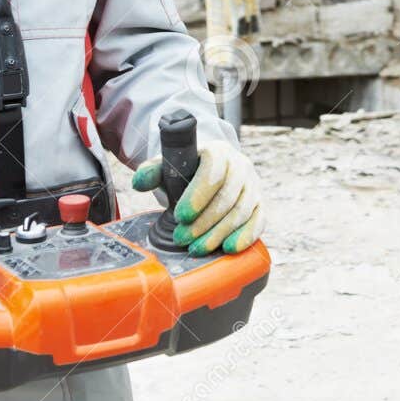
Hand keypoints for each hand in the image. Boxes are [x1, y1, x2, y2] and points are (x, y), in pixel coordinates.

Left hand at [132, 142, 264, 254]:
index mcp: (218, 151)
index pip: (213, 171)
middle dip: (203, 223)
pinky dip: (245, 236)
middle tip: (181, 239)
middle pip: (227, 197)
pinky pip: (259, 220)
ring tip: (196, 248)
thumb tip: (139, 182)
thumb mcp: (168, 165)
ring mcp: (253, 185)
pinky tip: (228, 248)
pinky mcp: (260, 204)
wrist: (212, 171)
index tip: (180, 216)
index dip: (197, 195)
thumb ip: (151, 171)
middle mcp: (240, 166)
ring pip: (241, 211)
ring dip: (218, 233)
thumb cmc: (188, 170)